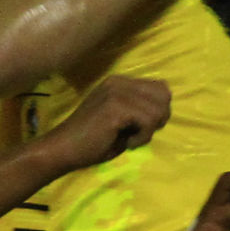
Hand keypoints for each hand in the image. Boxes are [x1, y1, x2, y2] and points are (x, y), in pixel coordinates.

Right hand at [48, 76, 171, 168]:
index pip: (161, 87)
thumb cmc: (93, 140)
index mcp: (120, 82)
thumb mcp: (122, 119)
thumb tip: (165, 110)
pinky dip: (142, 138)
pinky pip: (148, 122)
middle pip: (164, 95)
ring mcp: (116, 92)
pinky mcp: (115, 107)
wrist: (65, 148)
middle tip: (139, 133)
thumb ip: (140, 109)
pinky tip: (126, 143)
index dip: (159, 109)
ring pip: (159, 110)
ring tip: (129, 139)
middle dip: (158, 119)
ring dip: (148, 132)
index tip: (142, 126)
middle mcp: (119, 82)